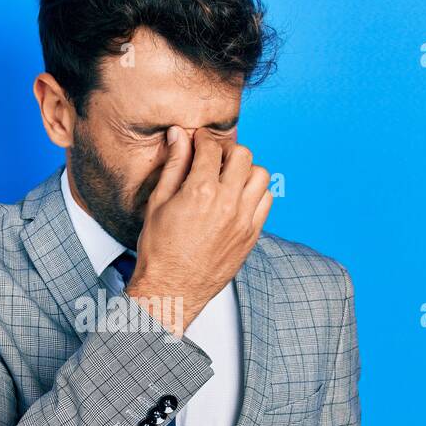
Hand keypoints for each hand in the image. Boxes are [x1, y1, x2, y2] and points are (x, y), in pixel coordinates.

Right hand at [126, 126, 271, 335]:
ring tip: (230, 178)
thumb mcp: (158, 203)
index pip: (211, 148)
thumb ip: (173, 166)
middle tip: (215, 157)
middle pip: (243, 155)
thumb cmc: (159, 251)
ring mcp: (244, 220)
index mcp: (201, 192)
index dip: (203, 139)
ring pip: (261, 175)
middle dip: (227, 150)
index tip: (199, 140)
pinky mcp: (251, 235)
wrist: (172, 289)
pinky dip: (256, 193)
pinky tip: (239, 198)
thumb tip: (178, 136)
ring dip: (246, 170)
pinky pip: (267, 201)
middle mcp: (228, 203)